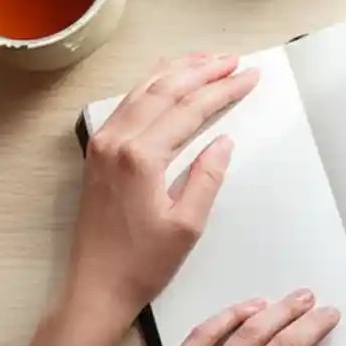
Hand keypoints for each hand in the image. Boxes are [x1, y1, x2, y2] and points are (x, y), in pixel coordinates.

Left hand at [67, 53, 259, 328]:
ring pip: (142, 91)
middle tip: (234, 60)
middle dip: (203, 70)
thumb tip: (222, 141)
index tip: (249, 76)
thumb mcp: (187, 225)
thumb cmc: (141, 264)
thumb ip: (207, 177)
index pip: (190, 109)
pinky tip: (165, 79)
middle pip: (165, 89)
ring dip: (176, 71)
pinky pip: (127, 105)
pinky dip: (151, 86)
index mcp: (140, 157)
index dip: (223, 89)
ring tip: (207, 59)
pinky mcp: (97, 153)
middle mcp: (117, 141)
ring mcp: (102, 144)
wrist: (95, 286)